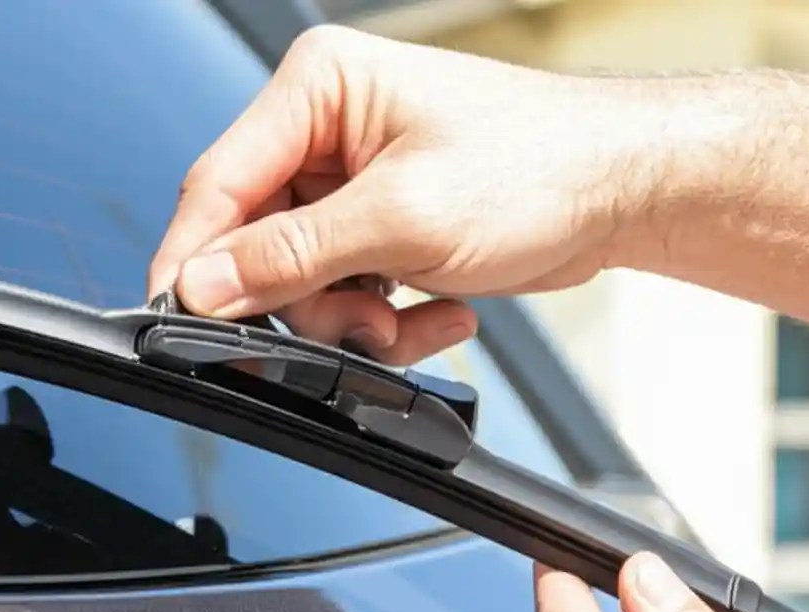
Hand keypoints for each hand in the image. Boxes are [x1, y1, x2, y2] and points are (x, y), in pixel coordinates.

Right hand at [149, 25, 677, 361]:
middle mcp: (325, 128)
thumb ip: (292, 255)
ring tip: (405, 321)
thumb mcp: (403, 217)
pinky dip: (379, 317)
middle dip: (301, 300)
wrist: (626, 190)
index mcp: (319, 88)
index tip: (182, 319)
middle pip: (255, 240)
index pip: (219, 181)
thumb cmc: (542, 166)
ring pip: (296, 277)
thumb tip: (204, 285)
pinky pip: (340, 287)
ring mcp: (350, 178)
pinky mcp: (376, 221)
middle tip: (353, 326)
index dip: (195, 259)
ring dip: (347, 318)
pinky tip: (431, 312)